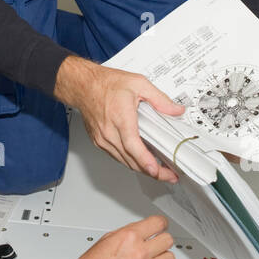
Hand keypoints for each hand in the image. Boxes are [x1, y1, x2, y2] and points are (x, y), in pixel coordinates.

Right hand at [3, 216, 174, 258]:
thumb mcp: (104, 241)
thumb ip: (126, 234)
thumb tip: (139, 231)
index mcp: (128, 238)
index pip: (159, 223)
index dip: (161, 224)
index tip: (161, 226)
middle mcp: (140, 254)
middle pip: (168, 240)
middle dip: (161, 240)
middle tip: (155, 244)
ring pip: (170, 258)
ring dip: (162, 258)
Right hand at [55, 56, 181, 182]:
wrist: (83, 85)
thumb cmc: (105, 84)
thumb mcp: (138, 83)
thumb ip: (159, 99)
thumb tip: (176, 110)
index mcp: (120, 117)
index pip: (132, 145)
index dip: (145, 160)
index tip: (156, 170)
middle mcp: (109, 132)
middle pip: (131, 159)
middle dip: (152, 171)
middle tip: (168, 176)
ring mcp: (103, 139)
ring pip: (124, 161)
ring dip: (141, 169)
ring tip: (159, 172)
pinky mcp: (99, 142)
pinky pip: (116, 156)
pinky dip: (130, 161)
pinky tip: (140, 160)